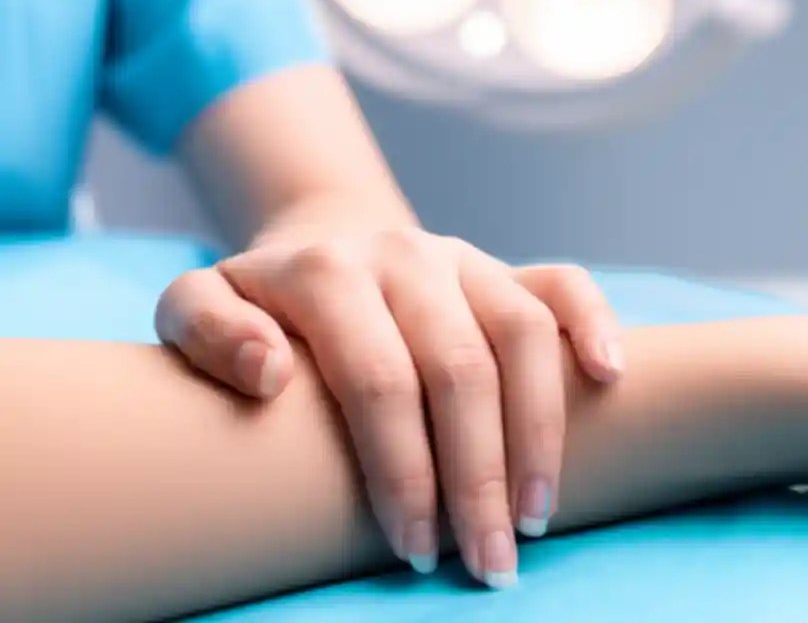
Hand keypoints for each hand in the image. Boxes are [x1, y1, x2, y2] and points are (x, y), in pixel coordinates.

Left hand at [155, 229, 623, 586]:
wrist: (322, 246)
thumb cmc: (261, 307)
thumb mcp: (198, 305)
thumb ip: (206, 331)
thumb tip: (268, 375)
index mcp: (327, 271)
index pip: (379, 380)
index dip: (403, 471)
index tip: (413, 549)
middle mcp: (405, 255)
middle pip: (461, 368)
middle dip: (479, 476)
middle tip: (490, 561)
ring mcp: (465, 258)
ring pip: (523, 333)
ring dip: (539, 430)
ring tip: (537, 514)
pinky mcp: (506, 266)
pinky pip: (565, 284)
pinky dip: (595, 326)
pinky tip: (607, 379)